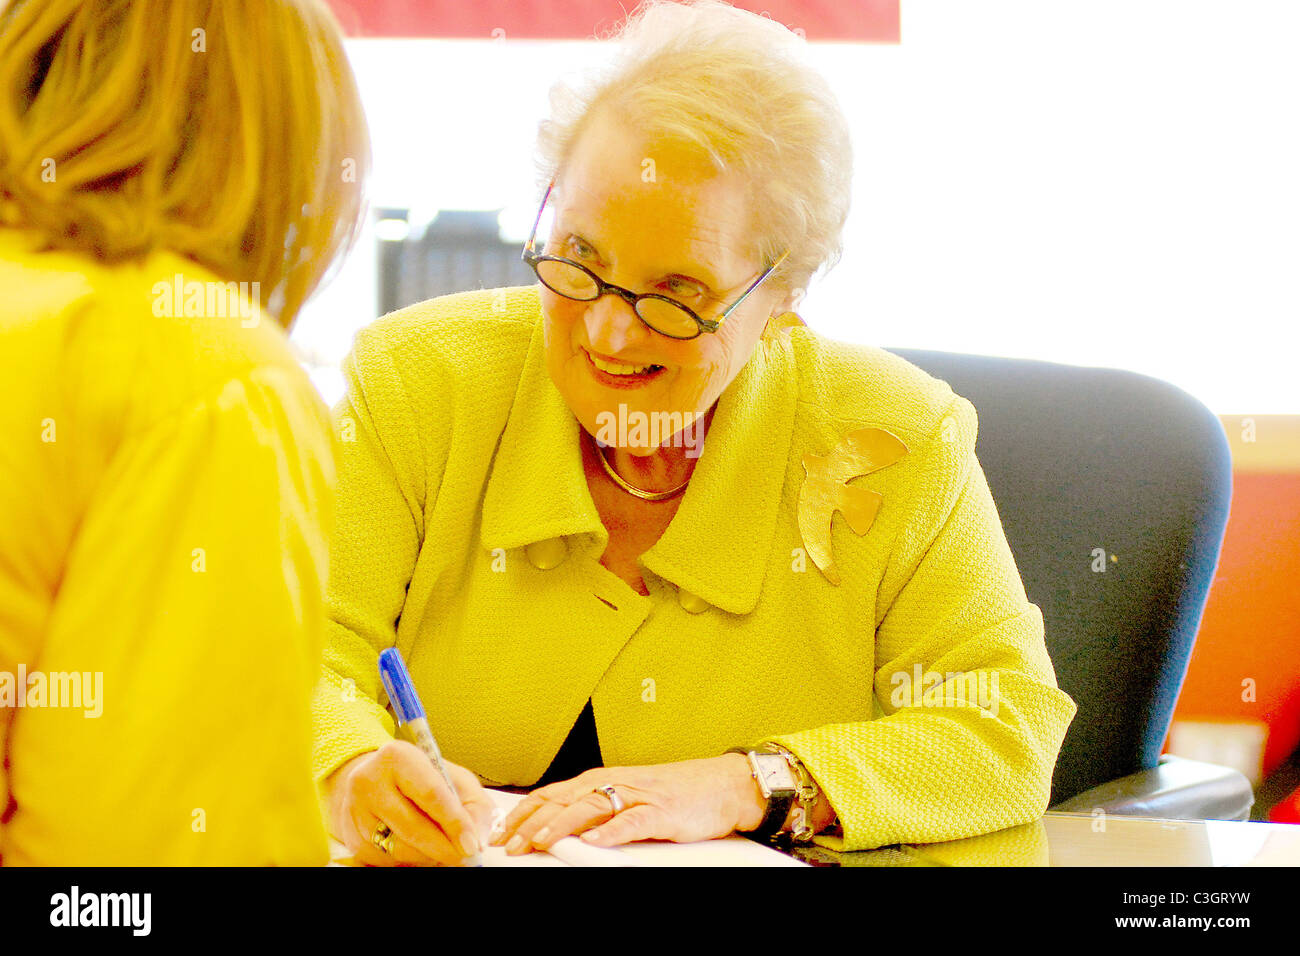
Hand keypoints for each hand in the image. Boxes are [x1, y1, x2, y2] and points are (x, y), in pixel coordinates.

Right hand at [325, 741, 494, 865]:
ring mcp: (356, 811)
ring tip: (443, 848)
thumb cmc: (421, 780)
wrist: (374, 782)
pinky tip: (420, 848)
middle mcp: (370, 781)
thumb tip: (478, 840)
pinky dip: (412, 859)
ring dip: (429, 855)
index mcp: (398, 757)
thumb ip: (474, 805)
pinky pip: (388, 860)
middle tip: (465, 857)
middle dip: (445, 848)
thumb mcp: (452, 778)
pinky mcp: (352, 838)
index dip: (455, 823)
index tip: (472, 845)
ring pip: (400, 849)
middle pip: (413, 826)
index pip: (431, 794)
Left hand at [491, 754, 765, 853]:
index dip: (524, 812)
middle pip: (564, 800)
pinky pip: (631, 821)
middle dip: (532, 822)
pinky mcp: (660, 812)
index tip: (500, 831)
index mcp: (602, 780)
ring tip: (538, 841)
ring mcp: (637, 796)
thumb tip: (558, 827)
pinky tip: (594, 842)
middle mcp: (615, 783)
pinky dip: (611, 831)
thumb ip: (597, 810)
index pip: (553, 793)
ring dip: (560, 825)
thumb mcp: (628, 797)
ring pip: (590, 807)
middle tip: (509, 843)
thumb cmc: (675, 793)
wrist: (721, 784)